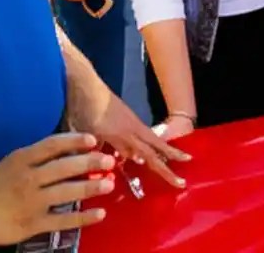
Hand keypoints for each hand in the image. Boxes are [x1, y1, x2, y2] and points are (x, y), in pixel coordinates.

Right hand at [0, 133, 114, 244]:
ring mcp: (32, 202)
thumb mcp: (13, 162)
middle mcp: (29, 178)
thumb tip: (69, 148)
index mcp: (22, 159)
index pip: (52, 145)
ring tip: (109, 184)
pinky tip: (99, 213)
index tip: (92, 139)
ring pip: (67, 192)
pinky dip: (83, 217)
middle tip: (109, 161)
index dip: (74, 141)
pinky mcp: (33, 223)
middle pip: (64, 167)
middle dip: (89, 163)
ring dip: (90, 187)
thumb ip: (37, 156)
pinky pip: (63, 220)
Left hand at [68, 82, 189, 188]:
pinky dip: (156, 143)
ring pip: (153, 139)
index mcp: (121, 133)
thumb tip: (102, 162)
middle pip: (154, 149)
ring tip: (183, 158)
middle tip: (181, 180)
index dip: (160, 167)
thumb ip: (94, 148)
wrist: (84, 83)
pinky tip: (156, 150)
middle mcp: (130, 128)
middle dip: (169, 164)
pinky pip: (146, 133)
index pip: (146, 154)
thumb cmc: (80, 107)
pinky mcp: (128, 116)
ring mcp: (131, 120)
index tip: (174, 179)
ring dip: (168, 151)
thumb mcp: (84, 132)